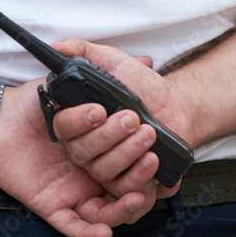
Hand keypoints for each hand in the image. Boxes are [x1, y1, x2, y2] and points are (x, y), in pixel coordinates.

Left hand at [0, 76, 152, 236]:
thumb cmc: (30, 102)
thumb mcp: (71, 84)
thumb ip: (106, 72)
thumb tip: (146, 59)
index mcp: (98, 148)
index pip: (126, 158)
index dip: (138, 149)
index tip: (149, 129)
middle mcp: (88, 172)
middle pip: (118, 177)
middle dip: (133, 158)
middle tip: (144, 135)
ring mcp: (70, 190)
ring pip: (104, 208)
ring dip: (125, 205)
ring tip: (140, 192)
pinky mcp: (50, 205)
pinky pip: (71, 226)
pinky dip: (88, 232)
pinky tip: (105, 231)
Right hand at [49, 38, 192, 201]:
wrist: (176, 107)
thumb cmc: (144, 87)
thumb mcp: (114, 63)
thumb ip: (84, 51)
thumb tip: (59, 45)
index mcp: (78, 122)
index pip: (64, 126)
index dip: (78, 121)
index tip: (99, 109)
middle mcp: (86, 147)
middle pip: (83, 152)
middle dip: (109, 136)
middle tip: (132, 118)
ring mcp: (104, 167)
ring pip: (104, 171)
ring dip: (127, 154)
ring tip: (148, 135)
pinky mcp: (124, 182)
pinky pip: (123, 191)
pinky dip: (137, 180)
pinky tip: (151, 163)